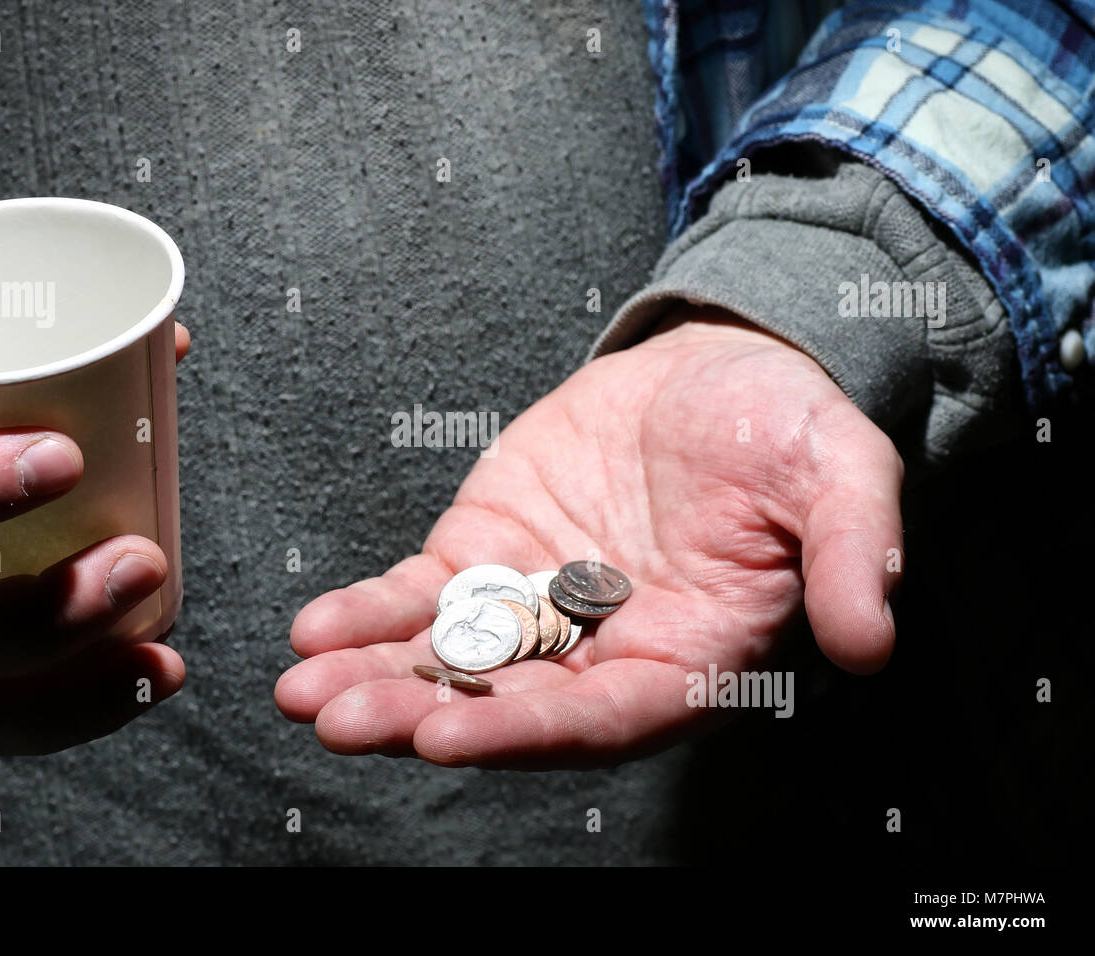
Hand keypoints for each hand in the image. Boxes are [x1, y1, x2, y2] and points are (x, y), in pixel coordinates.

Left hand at [277, 308, 903, 768]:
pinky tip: (315, 631)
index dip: (528, 732)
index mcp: (689, 656)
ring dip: (376, 678)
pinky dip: (371, 614)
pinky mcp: (491, 555)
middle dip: (423, 716)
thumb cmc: (784, 423)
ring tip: (302, 690)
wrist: (718, 365)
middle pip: (507, 706)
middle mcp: (604, 651)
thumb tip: (870, 638)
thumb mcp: (838, 470)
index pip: (604, 718)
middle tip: (341, 722)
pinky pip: (423, 598)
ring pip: (450, 661)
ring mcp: (538, 607)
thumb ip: (849, 550)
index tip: (449, 736)